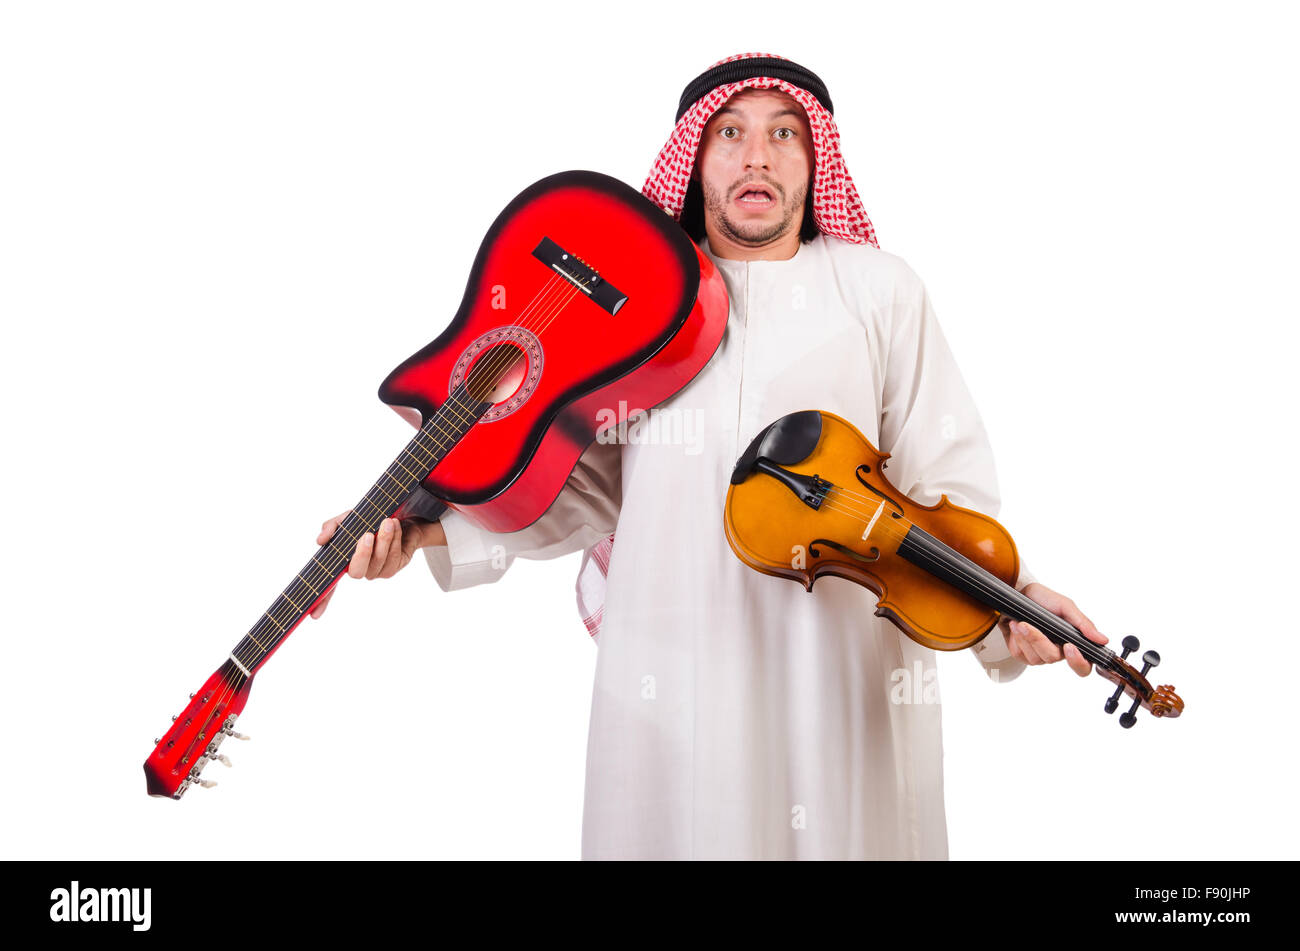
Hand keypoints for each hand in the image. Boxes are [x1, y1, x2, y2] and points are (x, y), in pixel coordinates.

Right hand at [308, 511, 437, 618]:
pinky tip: (395, 525)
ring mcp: (378, 570)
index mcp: (344, 561)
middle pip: (357, 573)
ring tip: (387, 521)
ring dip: (384, 540)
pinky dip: (394, 538)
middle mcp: (361, 569)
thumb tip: (320, 541)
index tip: (313, 615)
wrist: (401, 517)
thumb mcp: (348, 519)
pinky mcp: (395, 566)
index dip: (322, 600)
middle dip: (362, 554)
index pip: (330, 585)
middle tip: (367, 535)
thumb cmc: (370, 521)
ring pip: (378, 561)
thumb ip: (332, 527)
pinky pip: (394, 555)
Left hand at [997, 582, 1107, 675]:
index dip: (1078, 662)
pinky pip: (1020, 655)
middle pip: (1053, 658)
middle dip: (1038, 640)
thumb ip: (1083, 623)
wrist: (1018, 593)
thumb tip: (1103, 639)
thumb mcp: (1066, 606)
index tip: (1069, 647)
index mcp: (1073, 642)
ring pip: (1035, 658)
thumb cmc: (1044, 599)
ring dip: (1025, 637)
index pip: (1083, 666)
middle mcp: (1057, 651)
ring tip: (1020, 622)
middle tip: (1027, 625)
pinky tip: (1015, 626)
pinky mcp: (1023, 654)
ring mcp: (1039, 654)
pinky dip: (1017, 639)